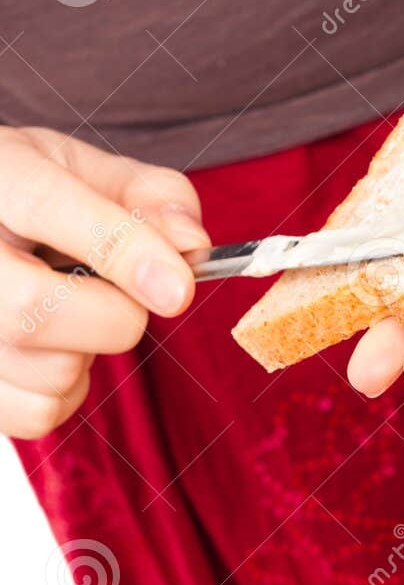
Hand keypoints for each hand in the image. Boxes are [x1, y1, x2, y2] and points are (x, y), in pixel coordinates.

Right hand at [0, 128, 205, 438]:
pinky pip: (40, 413)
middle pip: (33, 310)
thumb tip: (191, 245)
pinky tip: (49, 350)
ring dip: (89, 352)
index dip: (120, 248)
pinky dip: (65, 392)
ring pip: (50, 371)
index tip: (177, 287)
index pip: (44, 205)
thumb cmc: (32, 199)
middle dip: (112, 317)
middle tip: (120, 300)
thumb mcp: (85, 172)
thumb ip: (148, 197)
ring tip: (66, 313)